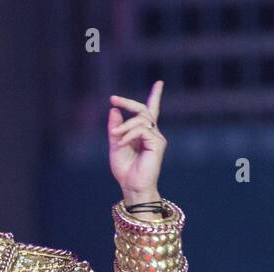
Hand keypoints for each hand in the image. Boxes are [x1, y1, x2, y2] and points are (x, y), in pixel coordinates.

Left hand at [108, 80, 166, 205]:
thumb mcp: (115, 145)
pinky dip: (129, 134)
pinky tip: (122, 143)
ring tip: (115, 137)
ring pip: (141, 120)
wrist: (132, 186)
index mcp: (144, 133)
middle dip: (129, 102)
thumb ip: (115, 128)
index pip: (151, 111)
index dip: (156, 96)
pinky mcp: (157, 144)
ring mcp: (157, 138)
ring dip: (125, 126)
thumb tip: (114, 110)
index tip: (159, 83)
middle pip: (144, 110)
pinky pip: (142, 130)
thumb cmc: (125, 169)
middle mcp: (153, 133)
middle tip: (114, 99)